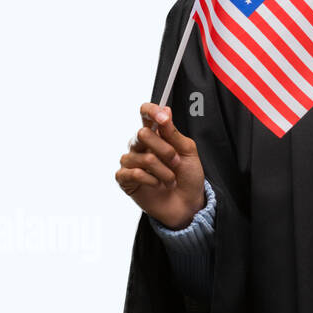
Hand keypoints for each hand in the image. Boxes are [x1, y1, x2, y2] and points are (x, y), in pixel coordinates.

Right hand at [116, 102, 206, 230]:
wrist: (188, 203)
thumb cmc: (188, 176)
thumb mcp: (188, 151)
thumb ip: (174, 133)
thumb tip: (165, 110)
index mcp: (156, 134)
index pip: (145, 114)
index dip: (151, 111)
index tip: (163, 117)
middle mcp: (140, 145)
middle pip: (142, 134)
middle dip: (166, 151)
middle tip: (177, 163)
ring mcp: (131, 161)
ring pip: (142, 157)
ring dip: (164, 171)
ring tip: (171, 179)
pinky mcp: (124, 179)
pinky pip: (133, 173)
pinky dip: (152, 180)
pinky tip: (157, 185)